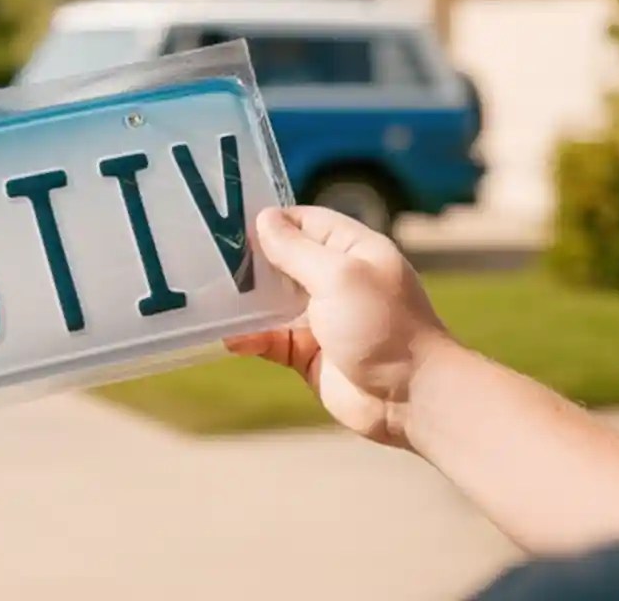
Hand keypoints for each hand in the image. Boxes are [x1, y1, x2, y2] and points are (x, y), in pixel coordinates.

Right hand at [226, 207, 453, 447]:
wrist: (412, 398)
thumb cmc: (383, 327)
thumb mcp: (338, 277)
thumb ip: (296, 250)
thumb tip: (263, 220)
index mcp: (353, 251)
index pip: (306, 222)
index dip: (272, 220)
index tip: (230, 223)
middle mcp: (337, 280)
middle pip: (284, 260)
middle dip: (251, 261)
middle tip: (207, 258)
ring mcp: (322, 318)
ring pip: (272, 302)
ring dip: (245, 302)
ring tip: (209, 297)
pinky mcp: (309, 353)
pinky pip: (271, 339)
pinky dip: (250, 338)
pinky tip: (230, 339)